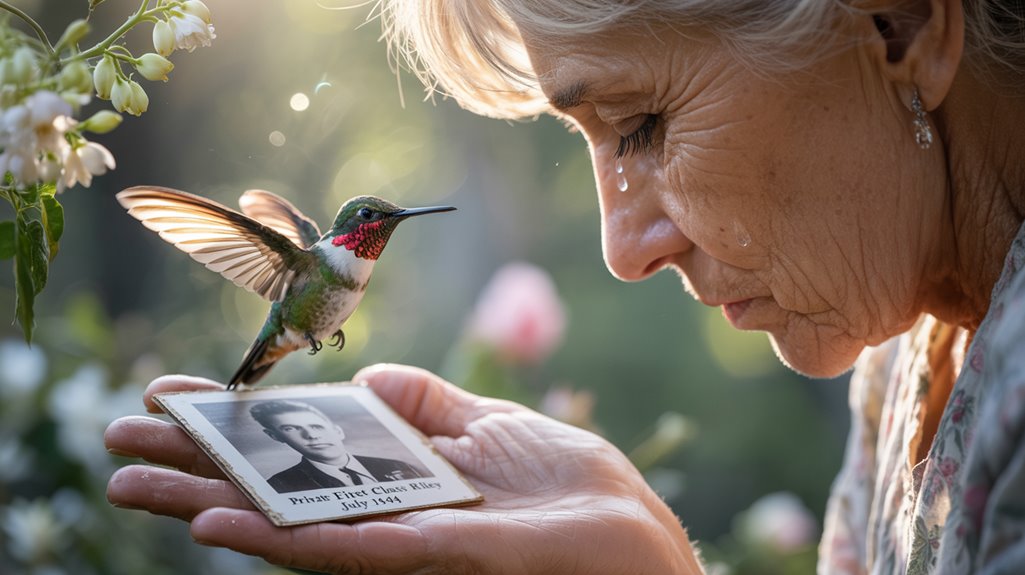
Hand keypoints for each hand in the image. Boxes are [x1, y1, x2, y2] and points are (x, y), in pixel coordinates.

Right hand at [105, 365, 700, 573]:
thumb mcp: (493, 425)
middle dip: (200, 466)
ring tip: (140, 486)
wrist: (638, 541)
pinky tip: (225, 521)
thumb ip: (429, 405)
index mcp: (402, 476)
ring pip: (292, 520)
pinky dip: (284, 533)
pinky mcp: (436, 554)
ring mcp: (407, 537)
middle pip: (279, 487)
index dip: (241, 427)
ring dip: (216, 502)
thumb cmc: (573, 489)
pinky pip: (348, 544)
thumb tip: (366, 374)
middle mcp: (389, 511)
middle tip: (117, 446)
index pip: (301, 448)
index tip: (177, 401)